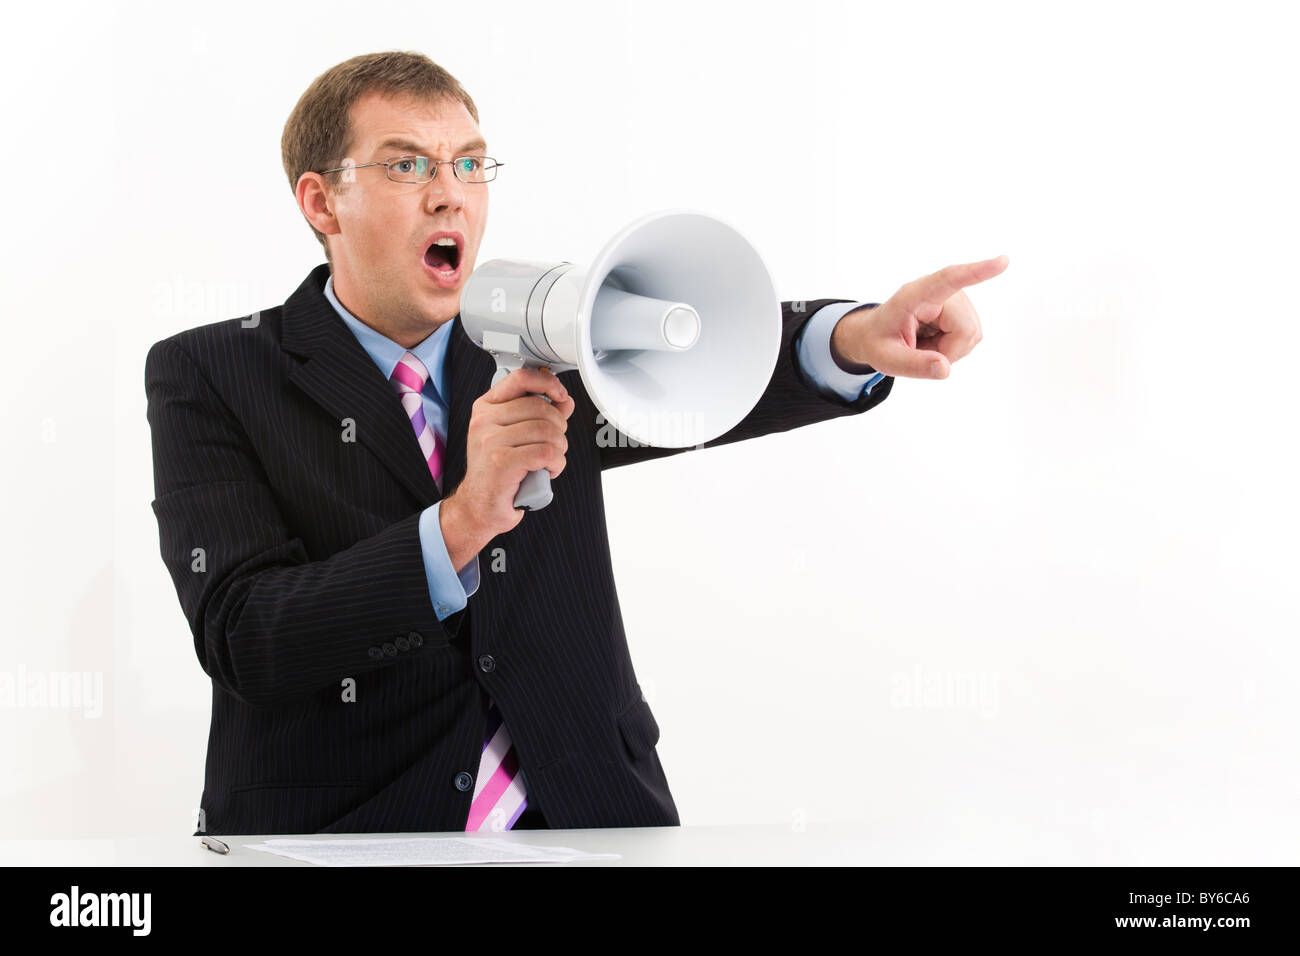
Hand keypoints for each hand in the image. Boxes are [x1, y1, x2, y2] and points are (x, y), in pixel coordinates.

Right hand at [440, 368, 574, 562]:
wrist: (479, 506)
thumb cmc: (496, 472)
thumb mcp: (515, 437)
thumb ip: (538, 416)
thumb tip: (564, 401)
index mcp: (486, 408)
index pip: (521, 378)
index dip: (548, 383)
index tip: (561, 395)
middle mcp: (484, 421)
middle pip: (541, 408)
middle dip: (559, 427)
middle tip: (555, 444)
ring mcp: (490, 441)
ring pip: (547, 431)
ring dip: (559, 448)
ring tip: (551, 459)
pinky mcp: (501, 462)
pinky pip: (546, 452)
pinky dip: (557, 463)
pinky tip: (549, 470)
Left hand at [831, 255, 1007, 378]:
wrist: (875, 334)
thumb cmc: (879, 341)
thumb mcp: (886, 358)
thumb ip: (913, 365)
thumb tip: (945, 368)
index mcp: (915, 295)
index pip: (949, 279)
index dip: (977, 272)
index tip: (1002, 262)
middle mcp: (940, 291)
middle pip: (966, 329)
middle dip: (948, 351)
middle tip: (919, 350)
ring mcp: (955, 299)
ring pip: (972, 334)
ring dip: (950, 349)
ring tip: (925, 343)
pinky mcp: (963, 308)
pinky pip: (972, 336)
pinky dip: (955, 347)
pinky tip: (936, 341)